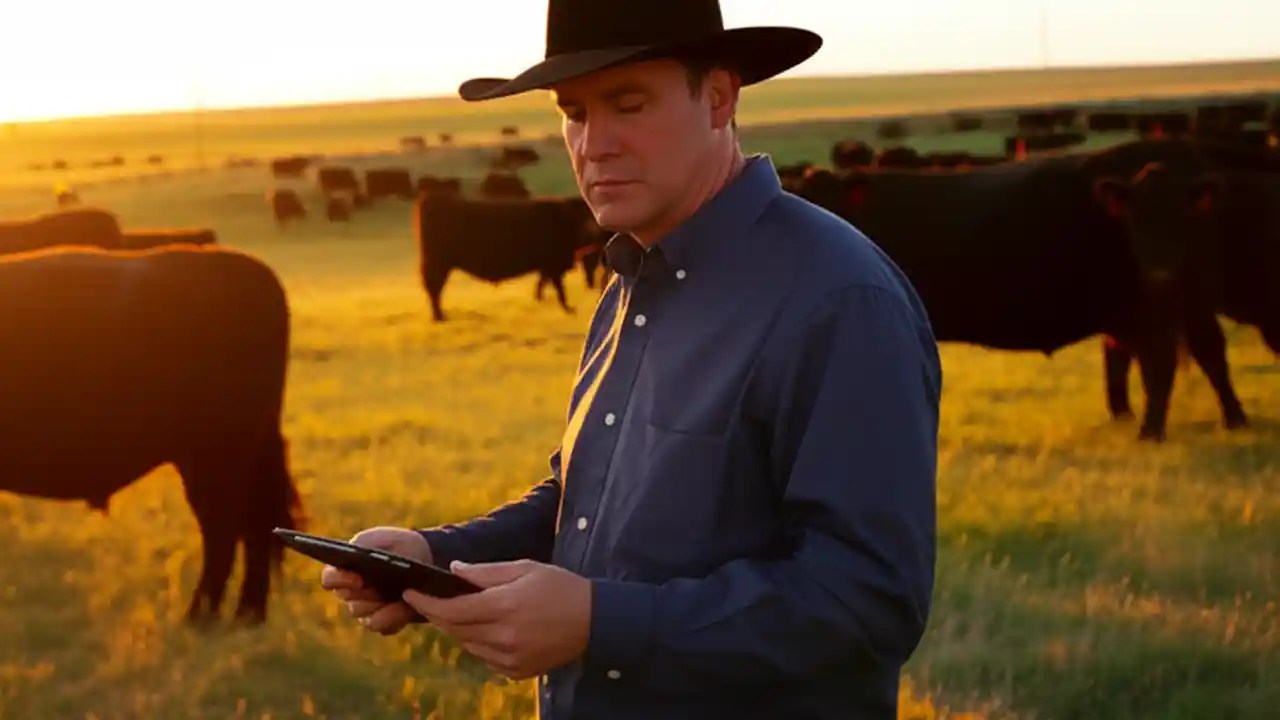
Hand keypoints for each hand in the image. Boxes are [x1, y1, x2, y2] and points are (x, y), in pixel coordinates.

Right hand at [319, 526, 432, 635]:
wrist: (422, 558)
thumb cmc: (395, 545)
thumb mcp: (379, 538)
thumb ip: (363, 542)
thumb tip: (355, 553)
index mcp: (345, 572)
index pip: (330, 579)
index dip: (339, 580)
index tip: (358, 578)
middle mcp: (352, 595)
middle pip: (351, 604)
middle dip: (366, 598)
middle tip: (380, 590)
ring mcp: (368, 611)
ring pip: (366, 618)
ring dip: (382, 609)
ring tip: (399, 599)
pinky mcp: (386, 622)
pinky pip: (384, 627)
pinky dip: (395, 618)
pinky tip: (405, 609)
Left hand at [402, 559, 590, 679]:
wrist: (594, 621)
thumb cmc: (559, 587)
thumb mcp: (524, 568)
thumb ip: (486, 572)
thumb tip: (453, 571)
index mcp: (505, 606)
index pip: (453, 610)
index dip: (427, 603)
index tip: (410, 593)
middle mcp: (504, 636)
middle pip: (455, 629)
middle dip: (438, 614)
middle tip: (429, 599)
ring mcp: (510, 658)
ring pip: (467, 644)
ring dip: (459, 628)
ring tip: (464, 611)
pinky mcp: (515, 670)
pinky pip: (484, 657)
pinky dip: (478, 642)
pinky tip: (490, 628)